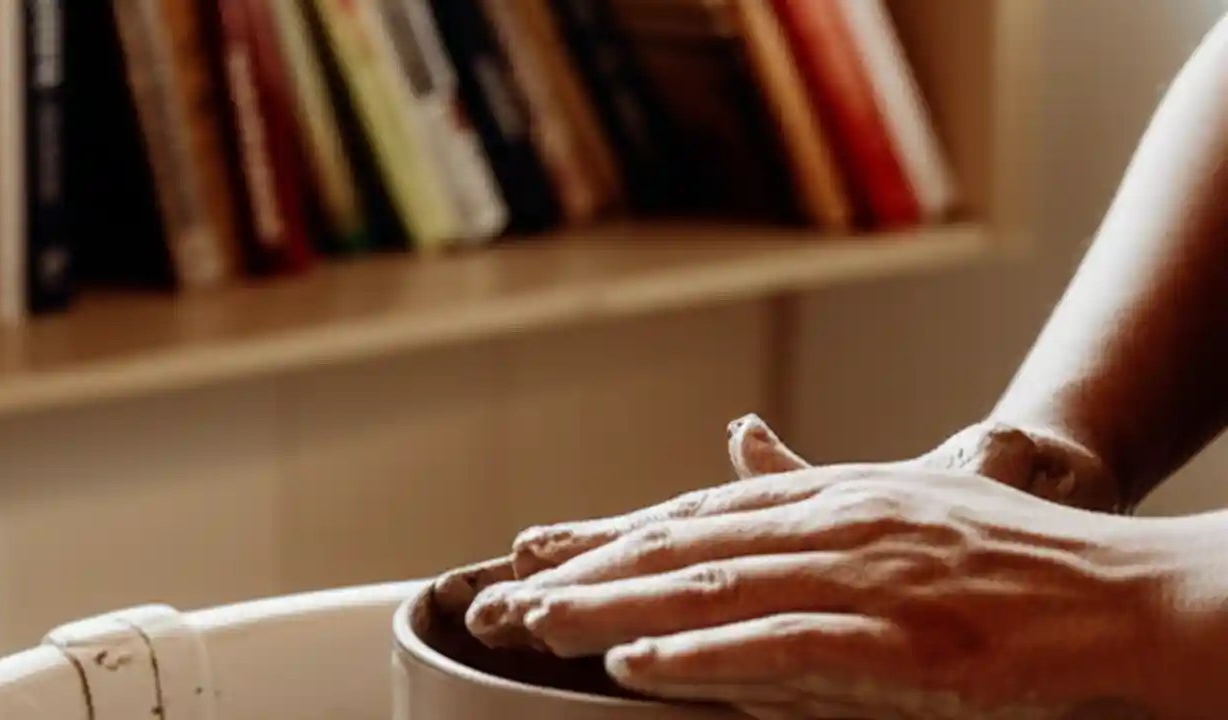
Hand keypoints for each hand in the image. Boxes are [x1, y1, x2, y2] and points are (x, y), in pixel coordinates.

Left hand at [431, 415, 1121, 619]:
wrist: (1107, 586)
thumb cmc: (996, 550)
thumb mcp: (889, 495)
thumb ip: (805, 477)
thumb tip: (739, 439)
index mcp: (819, 501)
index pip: (688, 517)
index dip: (605, 536)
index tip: (533, 553)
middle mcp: (823, 529)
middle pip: (680, 550)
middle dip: (582, 577)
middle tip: (500, 603)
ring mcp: (857, 580)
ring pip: (712, 591)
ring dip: (616, 610)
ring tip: (538, 627)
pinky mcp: (897, 641)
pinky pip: (783, 646)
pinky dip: (705, 654)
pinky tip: (639, 663)